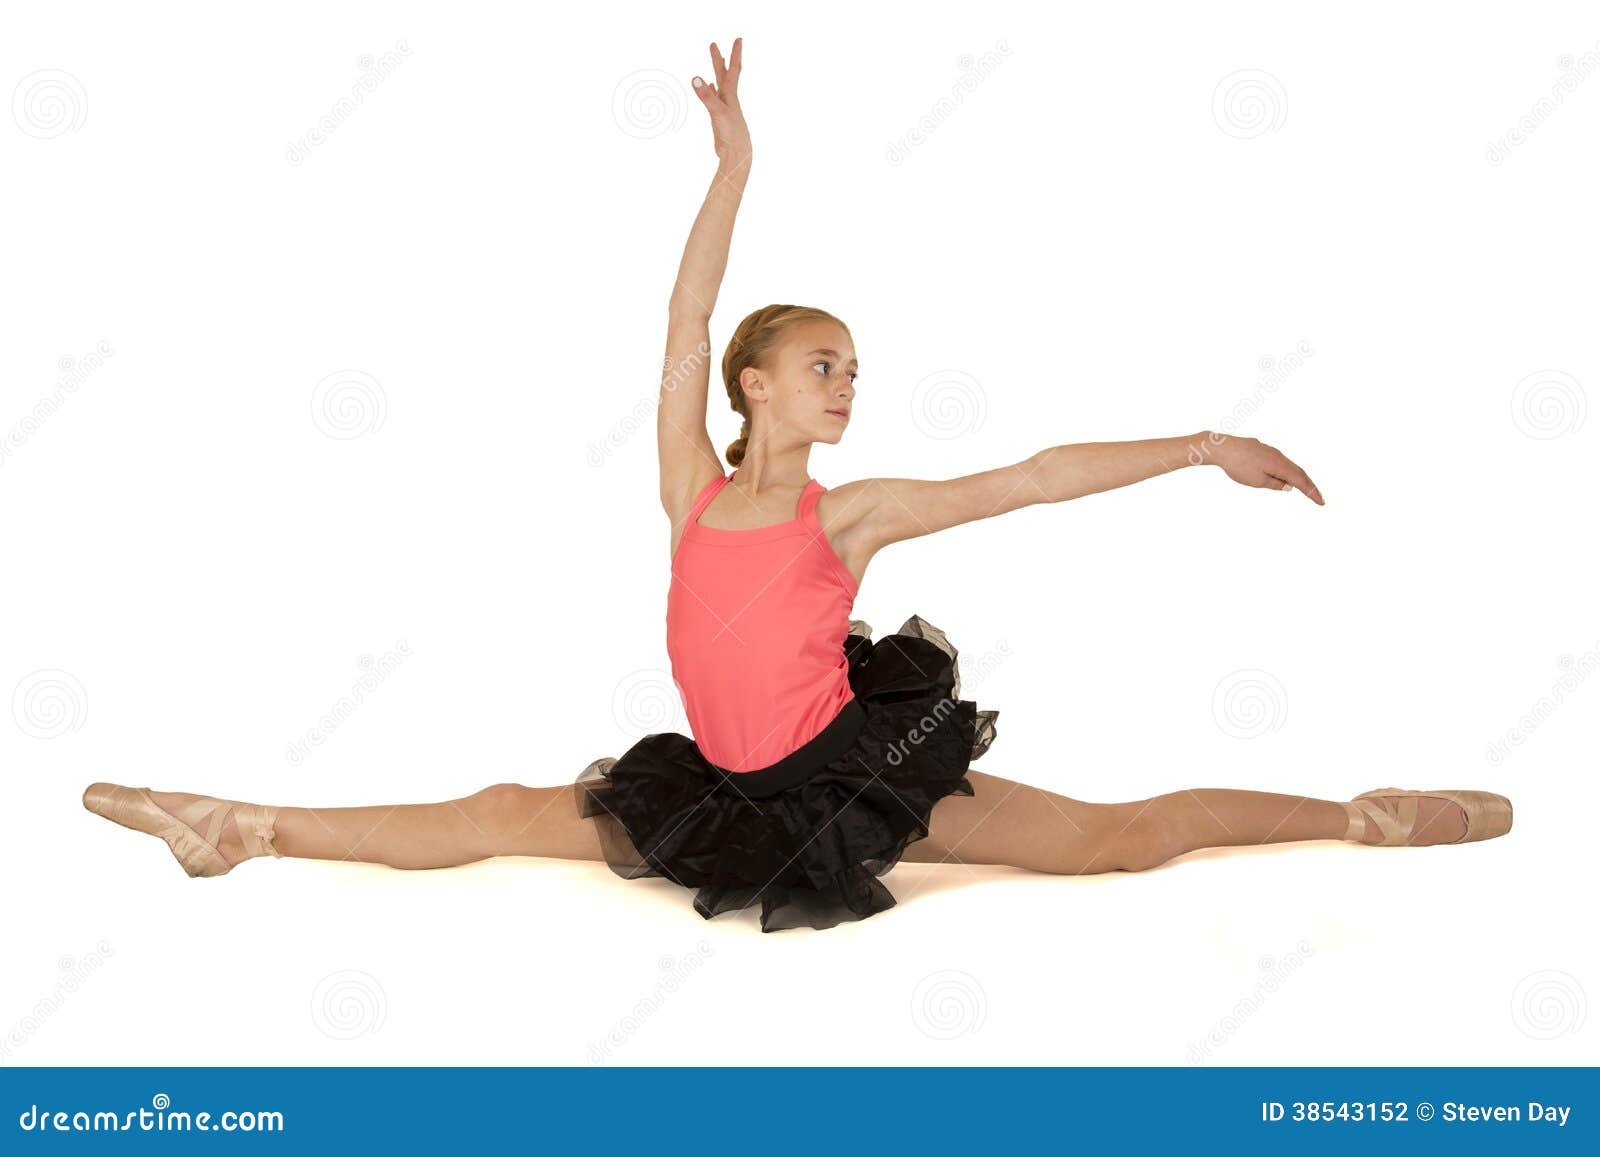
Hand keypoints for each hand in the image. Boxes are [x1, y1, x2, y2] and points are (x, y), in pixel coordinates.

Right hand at [691, 38, 750, 164]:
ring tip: (717, 62)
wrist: (736, 153)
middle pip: (724, 74)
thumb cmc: (731, 133)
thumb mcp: (717, 112)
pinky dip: (712, 90)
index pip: (733, 69)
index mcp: (730, 95)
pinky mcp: (719, 117)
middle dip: (719, 59)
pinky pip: (715, 98)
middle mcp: (728, 99)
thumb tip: (696, 78)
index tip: (739, 38)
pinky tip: (710, 87)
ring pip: (721, 85)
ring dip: (718, 73)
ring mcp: (724, 108)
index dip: (735, 54)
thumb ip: (706, 95)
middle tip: (713, 44)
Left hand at [1205, 432, 1323, 504]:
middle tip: (1317, 498)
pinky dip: (1284, 471)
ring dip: (1296, 478)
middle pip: (1298, 472)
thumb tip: (1288, 485)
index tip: (1321, 502)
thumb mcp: (1257, 481)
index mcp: (1280, 465)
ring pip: (1287, 466)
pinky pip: (1277, 462)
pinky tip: (1282, 476)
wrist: (1222, 448)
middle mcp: (1278, 456)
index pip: (1301, 481)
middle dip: (1308, 485)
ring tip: (1303, 489)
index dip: (1312, 492)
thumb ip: (1275, 484)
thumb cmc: (1238, 465)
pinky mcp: (1261, 449)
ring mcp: (1270, 451)